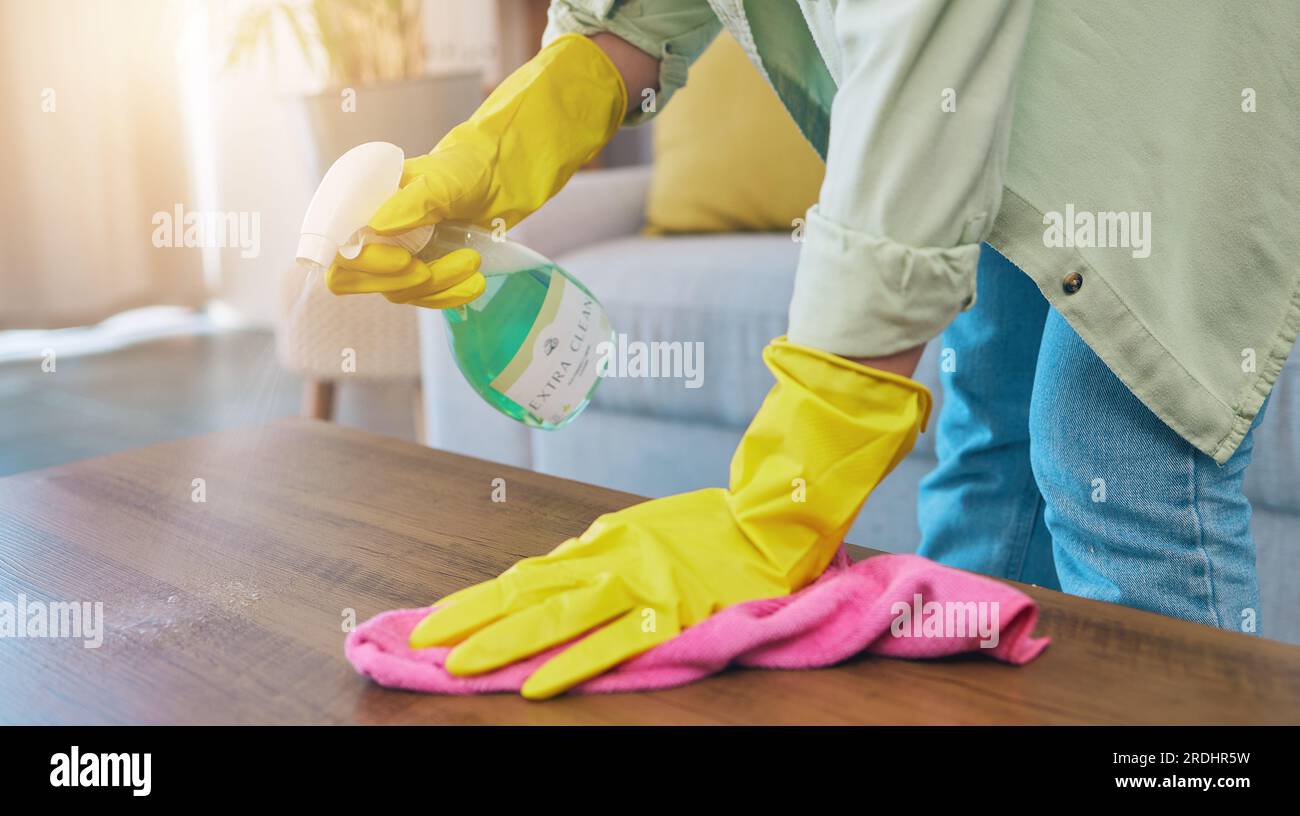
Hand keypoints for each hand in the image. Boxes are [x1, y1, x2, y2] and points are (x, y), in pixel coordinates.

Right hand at [325, 34, 624, 309]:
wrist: (499, 179)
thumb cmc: (464, 169)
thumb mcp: (440, 179)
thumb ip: (412, 201)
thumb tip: (378, 226)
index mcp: (361, 208)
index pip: (338, 253)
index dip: (364, 264)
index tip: (405, 260)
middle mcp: (370, 235)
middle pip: (360, 281)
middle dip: (400, 281)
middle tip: (431, 270)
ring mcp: (395, 257)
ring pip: (399, 293)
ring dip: (437, 286)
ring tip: (473, 262)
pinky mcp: (422, 273)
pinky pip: (425, 299)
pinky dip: (450, 296)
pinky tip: (475, 285)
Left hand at [410, 337, 931, 698]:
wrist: (769, 523)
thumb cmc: (705, 528)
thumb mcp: (638, 526)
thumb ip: (593, 548)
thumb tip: (548, 567)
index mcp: (600, 544)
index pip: (522, 576)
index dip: (474, 601)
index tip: (430, 623)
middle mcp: (609, 563)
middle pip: (526, 596)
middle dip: (471, 624)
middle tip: (422, 649)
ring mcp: (639, 589)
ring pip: (558, 618)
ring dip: (505, 644)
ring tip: (460, 669)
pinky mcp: (671, 615)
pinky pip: (613, 644)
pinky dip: (571, 664)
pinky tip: (536, 685)